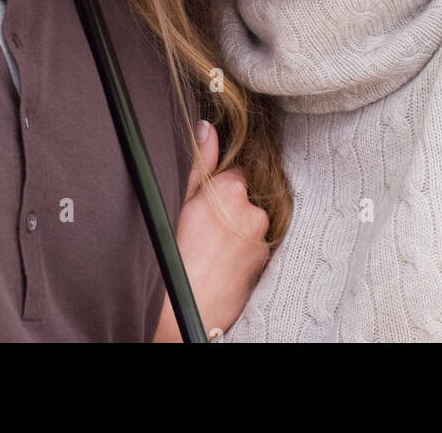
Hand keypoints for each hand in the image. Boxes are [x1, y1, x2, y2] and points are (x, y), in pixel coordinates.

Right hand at [152, 120, 270, 341]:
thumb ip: (199, 163)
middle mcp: (253, 211)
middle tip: (206, 232)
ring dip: (239, 228)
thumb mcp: (180, 205)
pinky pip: (257, 243)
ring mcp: (262, 237)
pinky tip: (224, 262)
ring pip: (252, 220)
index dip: (217, 189)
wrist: (184, 314)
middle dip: (231, 207)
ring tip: (213, 251)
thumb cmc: (175, 259)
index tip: (204, 207)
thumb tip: (207, 127)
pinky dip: (244, 248)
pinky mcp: (266, 260)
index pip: (235, 173)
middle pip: (246, 195)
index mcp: (230, 190)